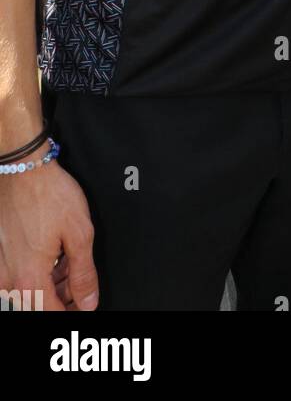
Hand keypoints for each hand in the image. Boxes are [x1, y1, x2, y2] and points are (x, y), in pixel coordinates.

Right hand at [0, 160, 98, 309]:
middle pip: (40, 304)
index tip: (86, 303)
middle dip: (64, 296)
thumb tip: (88, 302)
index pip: (51, 314)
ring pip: (31, 290)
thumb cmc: (49, 194)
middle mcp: (10, 278)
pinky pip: (20, 274)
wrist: (23, 169)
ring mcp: (2, 267)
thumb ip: (84, 274)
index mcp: (30, 279)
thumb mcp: (79, 233)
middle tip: (82, 279)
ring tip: (70, 260)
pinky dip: (40, 271)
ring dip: (53, 283)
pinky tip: (55, 254)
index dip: (74, 311)